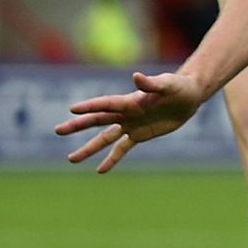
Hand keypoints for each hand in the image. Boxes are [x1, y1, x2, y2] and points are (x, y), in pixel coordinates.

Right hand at [54, 70, 208, 172]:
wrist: (189, 97)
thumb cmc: (178, 86)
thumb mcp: (167, 85)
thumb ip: (151, 83)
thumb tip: (136, 77)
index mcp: (130, 100)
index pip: (106, 104)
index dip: (90, 106)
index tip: (72, 109)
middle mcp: (126, 113)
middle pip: (97, 120)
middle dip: (78, 126)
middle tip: (58, 130)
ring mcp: (130, 125)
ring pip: (104, 138)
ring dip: (88, 148)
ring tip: (71, 159)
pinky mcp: (139, 135)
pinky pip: (121, 149)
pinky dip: (111, 159)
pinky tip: (100, 170)